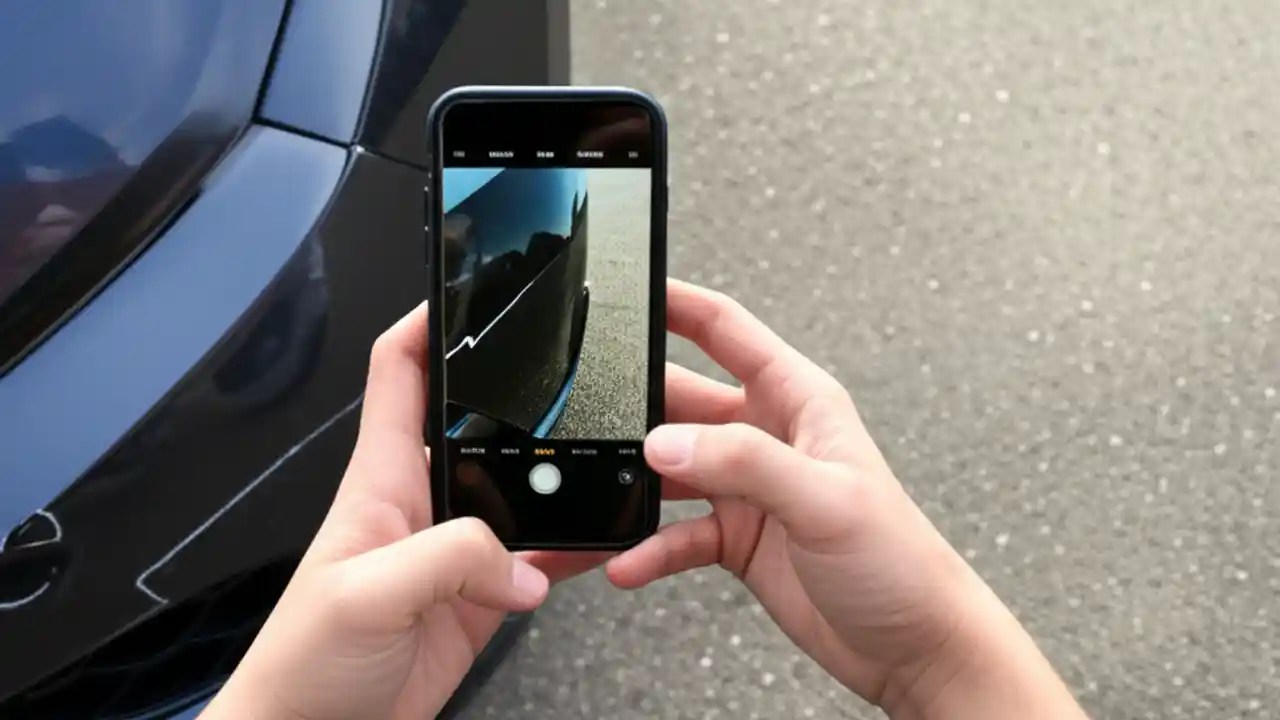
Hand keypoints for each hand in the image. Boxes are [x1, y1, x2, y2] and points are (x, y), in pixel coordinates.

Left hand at [203, 303, 598, 719]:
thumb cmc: (302, 664)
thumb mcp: (366, 594)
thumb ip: (446, 558)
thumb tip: (518, 562)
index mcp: (381, 482)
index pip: (401, 374)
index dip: (430, 321)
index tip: (469, 286)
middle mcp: (422, 506)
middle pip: (479, 425)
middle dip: (522, 400)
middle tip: (572, 381)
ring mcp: (453, 550)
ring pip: (521, 489)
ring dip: (556, 482)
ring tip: (597, 467)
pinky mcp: (480, 596)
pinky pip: (538, 556)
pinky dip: (571, 550)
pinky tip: (594, 544)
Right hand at [607, 280, 1085, 718]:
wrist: (914, 646)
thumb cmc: (901, 561)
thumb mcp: (826, 499)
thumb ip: (745, 463)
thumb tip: (668, 441)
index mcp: (797, 400)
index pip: (725, 330)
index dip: (676, 305)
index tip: (626, 294)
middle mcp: (767, 436)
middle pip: (680, 401)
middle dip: (632, 410)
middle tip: (582, 419)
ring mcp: (748, 489)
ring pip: (668, 471)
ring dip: (629, 487)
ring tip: (591, 502)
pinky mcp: (736, 538)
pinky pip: (674, 534)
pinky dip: (647, 548)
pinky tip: (627, 562)